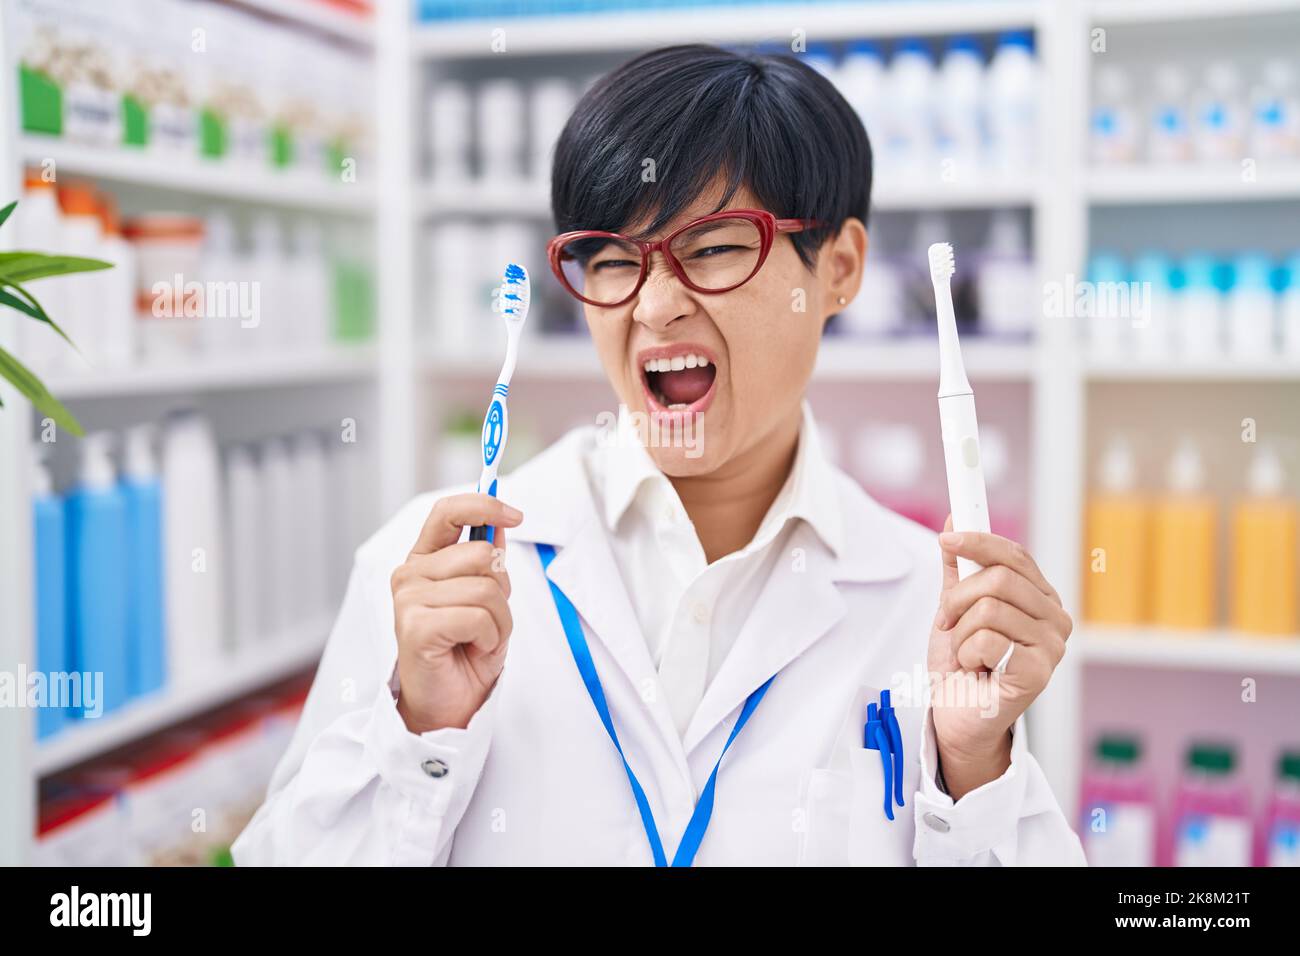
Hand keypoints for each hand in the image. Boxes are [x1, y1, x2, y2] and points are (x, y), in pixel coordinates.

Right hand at [391, 494, 522, 733]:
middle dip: (503, 590)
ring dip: (499, 620)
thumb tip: (500, 522)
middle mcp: (410, 575)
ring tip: (481, 640)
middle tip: (490, 620)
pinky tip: (473, 650)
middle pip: (482, 554)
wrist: (450, 704)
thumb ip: (488, 560)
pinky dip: (490, 637)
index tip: (516, 515)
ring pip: (486, 588)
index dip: (484, 505)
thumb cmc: (466, 651)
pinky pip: (477, 617)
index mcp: (424, 561)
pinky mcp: (415, 627)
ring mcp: (408, 600)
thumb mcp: (488, 599)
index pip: (447, 512)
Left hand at [927, 517, 1072, 799]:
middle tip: (947, 619)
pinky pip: (989, 641)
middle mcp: (1055, 619)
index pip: (1015, 556)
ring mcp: (1052, 647)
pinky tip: (976, 669)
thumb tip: (955, 520)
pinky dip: (967, 654)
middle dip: (958, 596)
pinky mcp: (1039, 673)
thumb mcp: (954, 608)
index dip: (979, 541)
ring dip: (961, 632)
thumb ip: (958, 569)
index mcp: (1039, 599)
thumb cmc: (961, 664)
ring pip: (990, 608)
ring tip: (966, 653)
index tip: (946, 538)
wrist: (955, 716)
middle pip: (1000, 577)